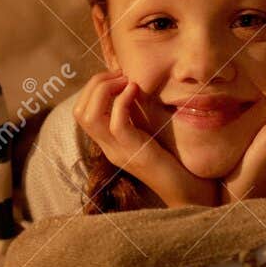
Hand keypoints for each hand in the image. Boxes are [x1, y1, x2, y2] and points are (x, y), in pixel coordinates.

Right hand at [74, 69, 218, 208]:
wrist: (186, 191)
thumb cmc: (173, 161)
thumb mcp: (149, 135)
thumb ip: (137, 117)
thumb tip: (134, 87)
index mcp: (108, 144)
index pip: (80, 113)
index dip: (92, 88)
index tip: (115, 76)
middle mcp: (108, 148)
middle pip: (80, 112)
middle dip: (95, 85)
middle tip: (118, 74)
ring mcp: (118, 151)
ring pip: (90, 116)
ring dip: (105, 90)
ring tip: (125, 80)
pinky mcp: (134, 151)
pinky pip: (116, 123)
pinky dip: (122, 100)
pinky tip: (135, 89)